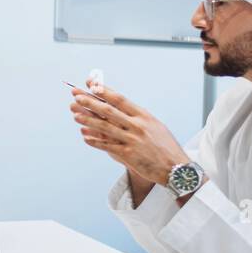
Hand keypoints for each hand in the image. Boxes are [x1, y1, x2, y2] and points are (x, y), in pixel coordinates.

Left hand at [69, 84, 188, 186]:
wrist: (176, 168)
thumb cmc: (164, 146)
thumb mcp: (154, 126)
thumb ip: (138, 117)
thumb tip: (121, 108)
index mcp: (144, 116)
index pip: (120, 100)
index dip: (105, 91)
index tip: (91, 84)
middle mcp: (138, 126)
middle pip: (109, 111)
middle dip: (90, 102)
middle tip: (76, 95)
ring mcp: (133, 140)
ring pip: (106, 128)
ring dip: (88, 120)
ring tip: (75, 114)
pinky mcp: (130, 155)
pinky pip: (108, 146)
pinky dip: (96, 141)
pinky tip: (85, 136)